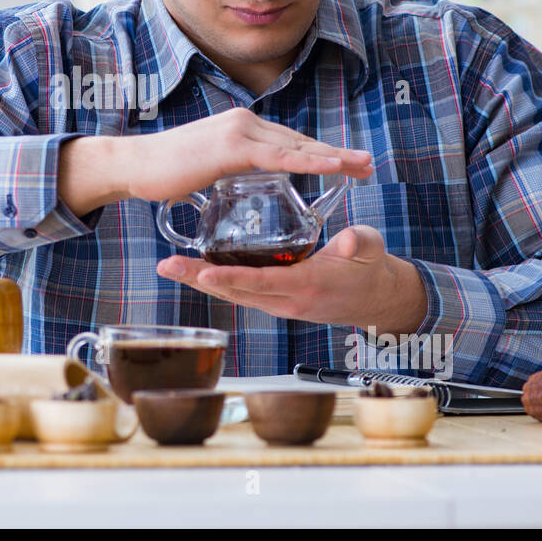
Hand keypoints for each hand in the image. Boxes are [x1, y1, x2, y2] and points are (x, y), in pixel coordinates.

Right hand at [122, 107, 372, 203]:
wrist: (135, 165)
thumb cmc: (164, 172)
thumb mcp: (206, 171)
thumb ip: (228, 175)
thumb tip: (238, 191)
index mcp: (241, 129)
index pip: (288, 143)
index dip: (319, 154)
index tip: (347, 164)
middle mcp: (245, 123)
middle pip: (300, 141)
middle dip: (337, 153)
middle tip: (367, 164)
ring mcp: (240, 131)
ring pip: (296, 147)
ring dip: (333, 157)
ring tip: (361, 166)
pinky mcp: (233, 147)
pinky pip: (280, 157)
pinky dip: (309, 161)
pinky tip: (333, 166)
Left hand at [156, 224, 429, 335]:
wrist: (375, 299)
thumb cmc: (369, 270)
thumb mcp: (370, 250)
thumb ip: (360, 243)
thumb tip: (351, 238)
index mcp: (307, 285)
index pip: (261, 282)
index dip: (231, 278)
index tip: (202, 272)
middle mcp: (286, 300)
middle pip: (235, 291)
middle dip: (198, 279)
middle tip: (166, 265)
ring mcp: (279, 303)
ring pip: (233, 294)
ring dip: (199, 281)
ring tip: (168, 266)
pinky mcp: (275, 299)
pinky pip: (240, 292)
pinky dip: (216, 282)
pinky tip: (193, 269)